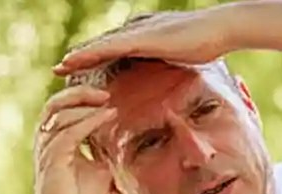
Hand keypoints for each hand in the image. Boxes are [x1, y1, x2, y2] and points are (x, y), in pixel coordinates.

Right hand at [29, 86, 117, 193]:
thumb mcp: (100, 170)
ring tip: (107, 102)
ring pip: (60, 112)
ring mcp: (46, 149)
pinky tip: (106, 116)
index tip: (108, 97)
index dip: (82, 97)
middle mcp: (46, 141)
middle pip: (56, 103)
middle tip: (105, 93)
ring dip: (85, 104)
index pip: (63, 108)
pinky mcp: (52, 159)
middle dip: (80, 93)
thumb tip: (123, 139)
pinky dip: (89, 121)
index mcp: (54, 141)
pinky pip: (69, 132)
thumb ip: (105, 151)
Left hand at [53, 9, 234, 76]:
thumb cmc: (209, 43)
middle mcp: (136, 30)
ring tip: (60, 67)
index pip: (114, 49)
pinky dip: (90, 53)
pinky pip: (108, 47)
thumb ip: (169, 62)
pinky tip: (74, 60)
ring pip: (100, 45)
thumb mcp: (182, 57)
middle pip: (102, 46)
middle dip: (82, 58)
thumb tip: (169, 75)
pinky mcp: (141, 38)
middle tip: (60, 70)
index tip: (80, 70)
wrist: (221, 29)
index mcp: (145, 36)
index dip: (96, 59)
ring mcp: (137, 32)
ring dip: (79, 56)